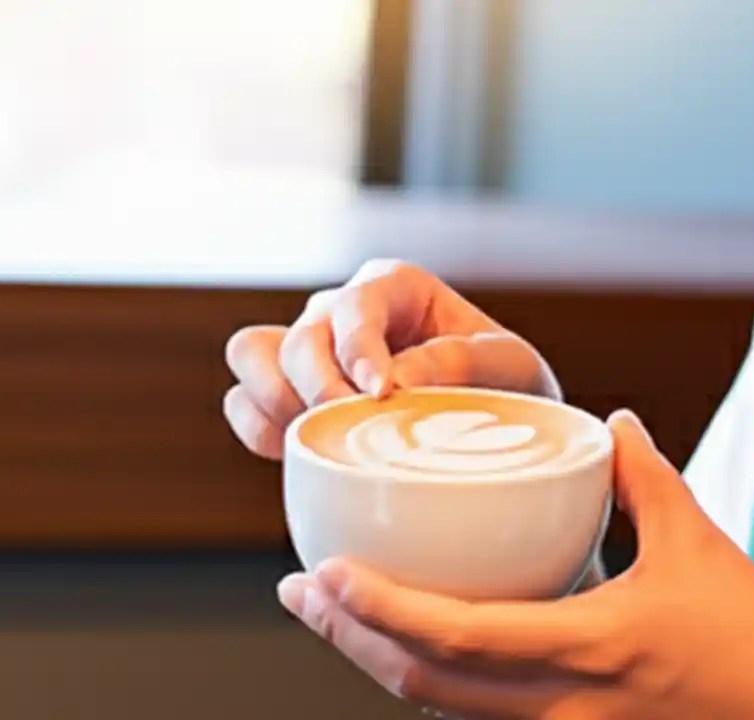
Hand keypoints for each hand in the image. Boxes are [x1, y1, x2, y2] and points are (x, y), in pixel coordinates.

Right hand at [222, 259, 560, 459]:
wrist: (497, 431)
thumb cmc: (506, 386)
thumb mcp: (511, 366)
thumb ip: (464, 360)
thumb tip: (399, 378)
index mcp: (395, 287)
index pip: (356, 304)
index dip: (358, 346)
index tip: (380, 392)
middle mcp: (342, 310)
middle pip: (300, 338)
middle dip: (319, 388)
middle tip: (353, 431)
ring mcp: (309, 349)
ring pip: (252, 355)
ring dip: (276, 402)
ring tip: (321, 440)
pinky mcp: (287, 394)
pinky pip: (242, 402)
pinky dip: (259, 429)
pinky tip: (299, 454)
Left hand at [276, 411, 753, 719]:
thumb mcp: (703, 545)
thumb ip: (646, 478)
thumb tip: (609, 422)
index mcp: (589, 645)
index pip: (456, 636)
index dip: (377, 609)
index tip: (323, 572)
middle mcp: (560, 704)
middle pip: (423, 684)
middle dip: (348, 639)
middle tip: (300, 590)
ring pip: (441, 708)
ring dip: (377, 661)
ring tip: (332, 615)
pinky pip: (475, 715)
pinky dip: (427, 678)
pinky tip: (405, 643)